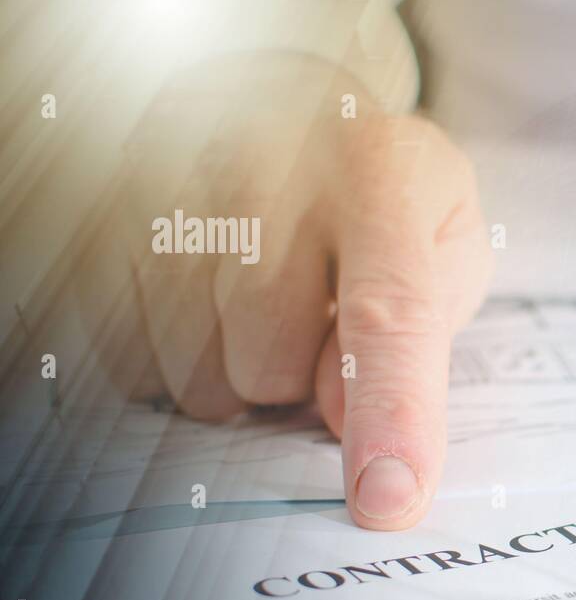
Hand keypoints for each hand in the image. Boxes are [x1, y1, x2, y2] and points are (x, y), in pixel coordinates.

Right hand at [85, 54, 492, 529]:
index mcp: (378, 171)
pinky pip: (138, 365)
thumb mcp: (445, 245)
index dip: (390, 410)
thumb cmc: (382, 196)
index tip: (387, 499)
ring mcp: (170, 190)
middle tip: (321, 315)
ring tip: (272, 300)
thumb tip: (341, 417)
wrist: (281, 101)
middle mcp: (266, 168)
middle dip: (305, 378)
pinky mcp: (106, 224)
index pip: (388, 310)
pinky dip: (187, 361)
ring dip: (244, 373)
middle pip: (273, 364)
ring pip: (200, 377)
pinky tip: (215, 301)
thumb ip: (419, 333)